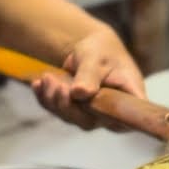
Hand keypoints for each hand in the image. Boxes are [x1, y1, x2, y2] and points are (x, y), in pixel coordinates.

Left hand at [31, 27, 145, 130]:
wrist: (88, 46)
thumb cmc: (101, 49)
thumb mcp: (96, 58)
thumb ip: (89, 75)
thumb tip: (80, 94)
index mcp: (129, 98)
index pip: (128, 119)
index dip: (110, 120)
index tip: (86, 103)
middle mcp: (113, 111)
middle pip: (90, 122)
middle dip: (69, 105)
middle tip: (58, 85)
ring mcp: (94, 114)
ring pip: (72, 118)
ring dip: (54, 100)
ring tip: (47, 77)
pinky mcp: (77, 112)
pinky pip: (59, 112)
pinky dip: (46, 99)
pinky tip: (38, 85)